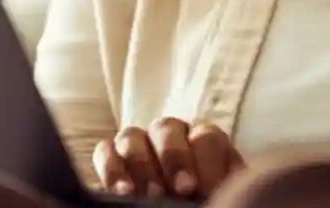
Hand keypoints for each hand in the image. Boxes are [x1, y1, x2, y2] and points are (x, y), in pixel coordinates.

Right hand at [93, 118, 245, 199]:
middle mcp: (170, 133)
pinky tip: (121, 191)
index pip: (205, 137)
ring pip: (132, 135)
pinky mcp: (110, 156)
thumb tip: (225, 190)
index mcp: (203, 138)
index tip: (205, 188)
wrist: (178, 201)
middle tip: (182, 189)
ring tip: (150, 195)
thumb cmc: (204, 196)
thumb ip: (223, 185)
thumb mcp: (218, 190)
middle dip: (175, 159)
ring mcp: (137, 141)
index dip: (207, 162)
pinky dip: (111, 168)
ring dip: (142, 164)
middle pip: (167, 129)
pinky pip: (105, 150)